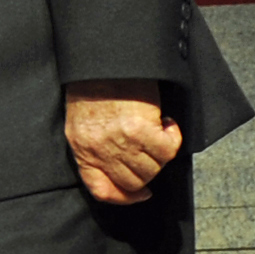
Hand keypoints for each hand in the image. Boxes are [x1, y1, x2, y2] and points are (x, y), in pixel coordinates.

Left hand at [64, 81, 180, 205]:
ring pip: (153, 168)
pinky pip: (167, 149)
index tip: (141, 193)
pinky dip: (173, 138)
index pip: (101, 189)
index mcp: (82, 147)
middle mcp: (99, 149)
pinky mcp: (140, 129)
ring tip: (158, 133)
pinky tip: (167, 124)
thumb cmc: (94, 83)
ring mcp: (120, 141)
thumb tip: (118, 166)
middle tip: (153, 153)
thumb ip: (94, 147)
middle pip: (133, 181)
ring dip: (161, 154)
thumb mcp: (82, 120)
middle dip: (148, 172)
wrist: (104, 56)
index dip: (124, 197)